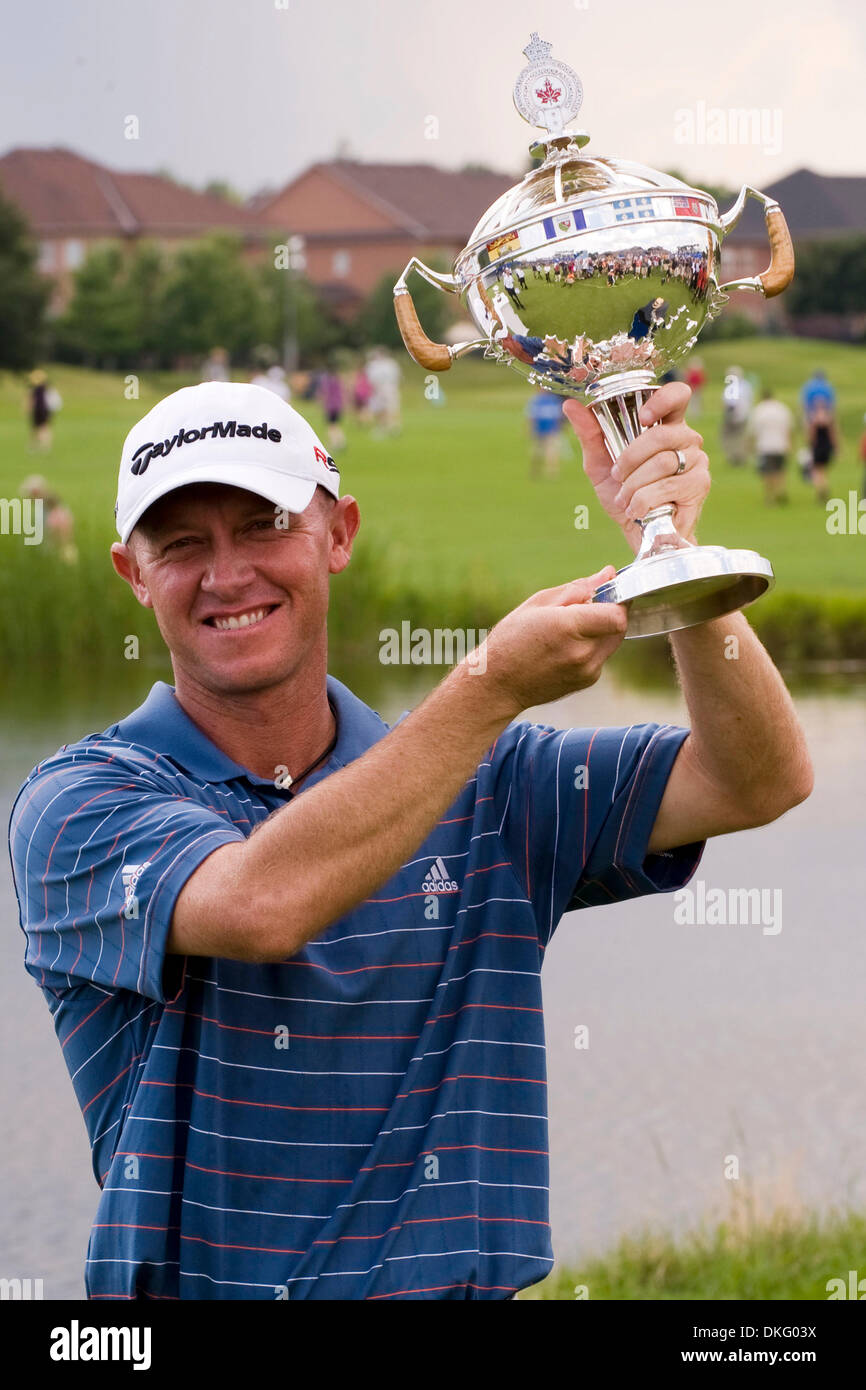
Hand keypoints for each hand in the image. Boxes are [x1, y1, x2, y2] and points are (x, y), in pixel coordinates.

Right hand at [474, 567, 627, 714]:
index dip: (617, 600)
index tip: (607, 593)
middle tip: (585, 607)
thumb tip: (607, 574)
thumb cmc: (510, 640)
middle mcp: (582, 652)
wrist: (497, 684)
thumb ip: (578, 588)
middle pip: (619, 626)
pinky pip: (602, 655)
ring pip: (613, 640)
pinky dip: (592, 645)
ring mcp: (587, 670)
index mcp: (568, 628)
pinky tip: (566, 646)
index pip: (617, 614)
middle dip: (609, 611)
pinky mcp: (587, 680)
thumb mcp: (538, 603)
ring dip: (601, 628)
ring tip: (571, 629)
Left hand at [563, 381, 710, 550]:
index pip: (677, 395)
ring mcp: (696, 460)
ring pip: (662, 463)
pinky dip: (644, 500)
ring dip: (634, 485)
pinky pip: (668, 486)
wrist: (640, 532)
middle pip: (661, 435)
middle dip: (630, 458)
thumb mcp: (600, 464)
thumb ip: (589, 435)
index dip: (663, 400)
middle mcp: (686, 439)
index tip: (642, 417)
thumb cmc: (624, 494)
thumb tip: (569, 405)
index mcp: (666, 425)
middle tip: (618, 476)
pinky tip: (638, 509)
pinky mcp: (699, 484)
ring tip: (625, 498)